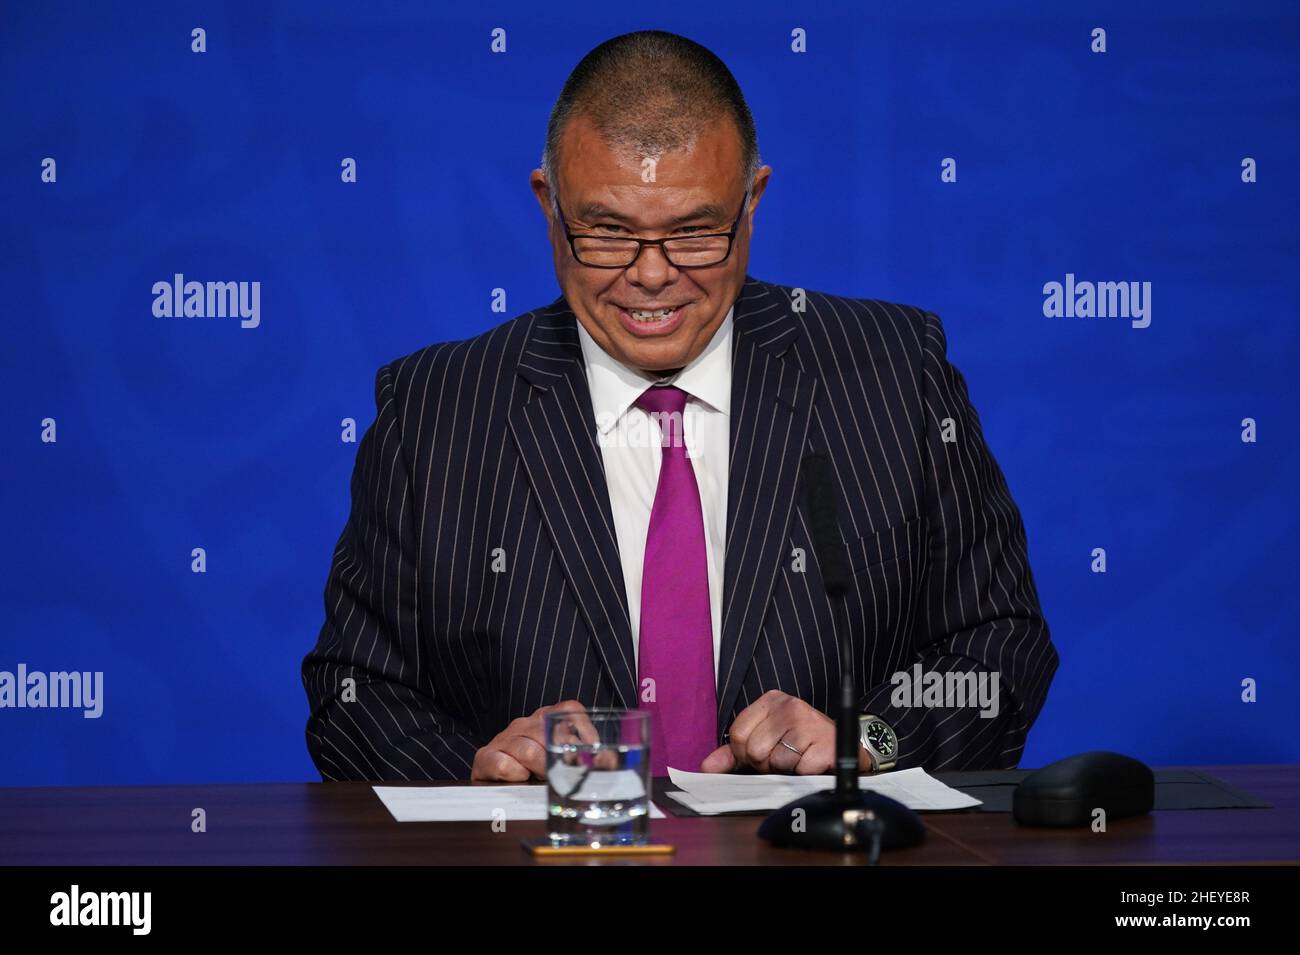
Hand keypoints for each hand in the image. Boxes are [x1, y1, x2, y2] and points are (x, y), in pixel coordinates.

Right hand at [470, 700, 596, 782]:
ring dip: (540, 769)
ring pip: (528, 750)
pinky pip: (502, 763)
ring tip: (544, 779)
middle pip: (549, 733)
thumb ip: (587, 759)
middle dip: (563, 759)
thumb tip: (608, 761)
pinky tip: (521, 778)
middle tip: (568, 776)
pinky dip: (515, 774)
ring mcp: (505, 738)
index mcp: (547, 717)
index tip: (595, 755)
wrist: (495, 780)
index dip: (585, 731)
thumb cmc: (539, 771)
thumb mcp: (564, 761)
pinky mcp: (485, 756)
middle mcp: (525, 723)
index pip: (570, 711)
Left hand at [699, 690, 874, 774]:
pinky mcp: (825, 743)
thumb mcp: (766, 738)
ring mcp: (809, 723)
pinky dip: (803, 774)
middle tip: (784, 757)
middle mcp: (789, 706)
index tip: (762, 752)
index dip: (745, 753)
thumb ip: (733, 752)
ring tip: (799, 759)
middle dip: (766, 763)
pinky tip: (812, 763)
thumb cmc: (800, 742)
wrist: (844, 744)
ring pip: (775, 762)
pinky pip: (798, 771)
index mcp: (771, 701)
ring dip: (785, 770)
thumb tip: (706, 768)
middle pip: (754, 750)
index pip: (737, 734)